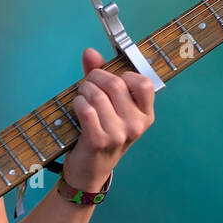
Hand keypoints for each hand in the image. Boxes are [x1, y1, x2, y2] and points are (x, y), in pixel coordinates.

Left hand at [60, 47, 155, 192]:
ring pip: (97, 95)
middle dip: (95, 78)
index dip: (123, 75)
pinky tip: (76, 109)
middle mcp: (137, 125)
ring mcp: (119, 134)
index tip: (111, 82)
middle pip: (115, 84)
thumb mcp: (108, 106)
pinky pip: (86, 110)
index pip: (144, 82)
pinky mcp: (99, 141)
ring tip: (81, 99)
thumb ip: (101, 76)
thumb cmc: (101, 132)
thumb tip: (90, 52)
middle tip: (87, 86)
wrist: (90, 170)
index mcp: (145, 114)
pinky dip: (77, 104)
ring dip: (83, 91)